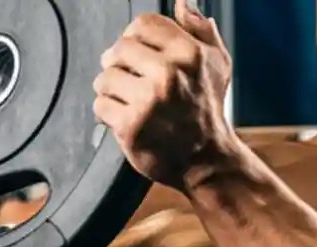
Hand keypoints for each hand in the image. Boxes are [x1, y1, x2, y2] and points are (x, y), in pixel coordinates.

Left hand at [93, 0, 235, 191]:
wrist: (205, 161)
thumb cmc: (207, 109)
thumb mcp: (216, 64)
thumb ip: (199, 31)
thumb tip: (182, 3)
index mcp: (188, 53)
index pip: (143, 24)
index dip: (134, 37)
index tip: (137, 54)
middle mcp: (168, 74)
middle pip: (119, 49)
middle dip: (119, 64)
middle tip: (129, 80)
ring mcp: (147, 101)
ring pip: (104, 78)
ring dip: (110, 90)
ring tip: (127, 101)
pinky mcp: (130, 126)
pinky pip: (100, 105)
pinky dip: (107, 113)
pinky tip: (123, 119)